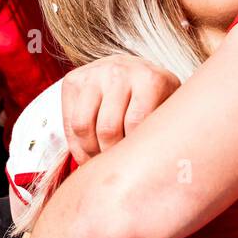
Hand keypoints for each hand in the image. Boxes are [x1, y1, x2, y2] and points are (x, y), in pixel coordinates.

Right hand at [60, 54, 180, 163]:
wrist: (133, 70)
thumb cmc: (155, 99)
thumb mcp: (168, 108)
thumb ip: (165, 130)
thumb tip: (154, 168)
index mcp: (150, 79)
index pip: (135, 125)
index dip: (132, 151)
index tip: (135, 162)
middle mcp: (120, 71)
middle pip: (107, 129)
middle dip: (110, 154)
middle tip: (116, 166)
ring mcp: (94, 73)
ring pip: (83, 126)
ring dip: (90, 151)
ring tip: (101, 159)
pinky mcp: (73, 80)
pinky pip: (69, 123)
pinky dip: (76, 146)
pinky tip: (88, 152)